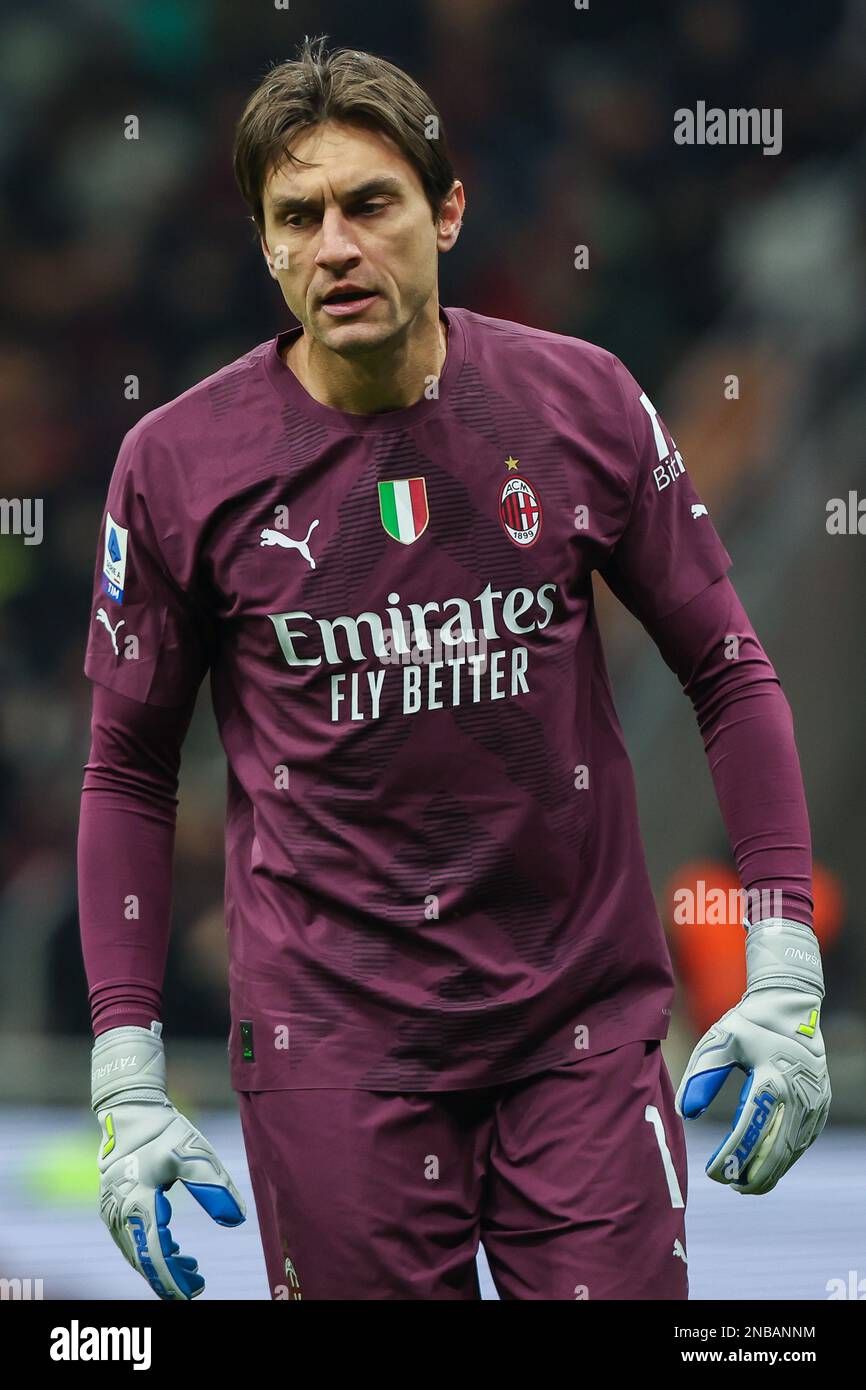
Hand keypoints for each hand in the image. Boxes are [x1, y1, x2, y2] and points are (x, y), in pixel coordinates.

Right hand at [92, 1023, 245, 1298]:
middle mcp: (119, 1210)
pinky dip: (151, 1249)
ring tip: (192, 1269)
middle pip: (143, 1256)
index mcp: (138, 1198)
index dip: (173, 1275)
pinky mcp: (113, 1208)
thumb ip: (215, 1186)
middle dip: (169, 1275)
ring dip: (161, 1264)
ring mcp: (112, 1211)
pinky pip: (130, 1238)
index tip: (193, 1290)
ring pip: (135, 1250)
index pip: (155, 1249)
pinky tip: (174, 1250)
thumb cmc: (165, 1131)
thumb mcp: (194, 1152)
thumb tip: (236, 1219)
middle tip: (197, 1284)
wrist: (132, 1113)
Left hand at [675, 919, 830, 1194]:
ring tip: (744, 1184)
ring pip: (792, 1151)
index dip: (731, 1157)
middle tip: (730, 1185)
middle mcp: (798, 1096)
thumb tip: (684, 1112)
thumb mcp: (720, 1042)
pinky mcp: (820, 1106)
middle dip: (753, 1174)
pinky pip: (802, 1141)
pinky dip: (784, 1157)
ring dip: (770, 1171)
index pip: (750, 1130)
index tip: (712, 1172)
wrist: (790, 1006)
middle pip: (776, 1151)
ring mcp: (814, 1103)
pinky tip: (766, 1167)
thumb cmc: (749, 1024)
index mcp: (772, 1079)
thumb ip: (701, 1077)